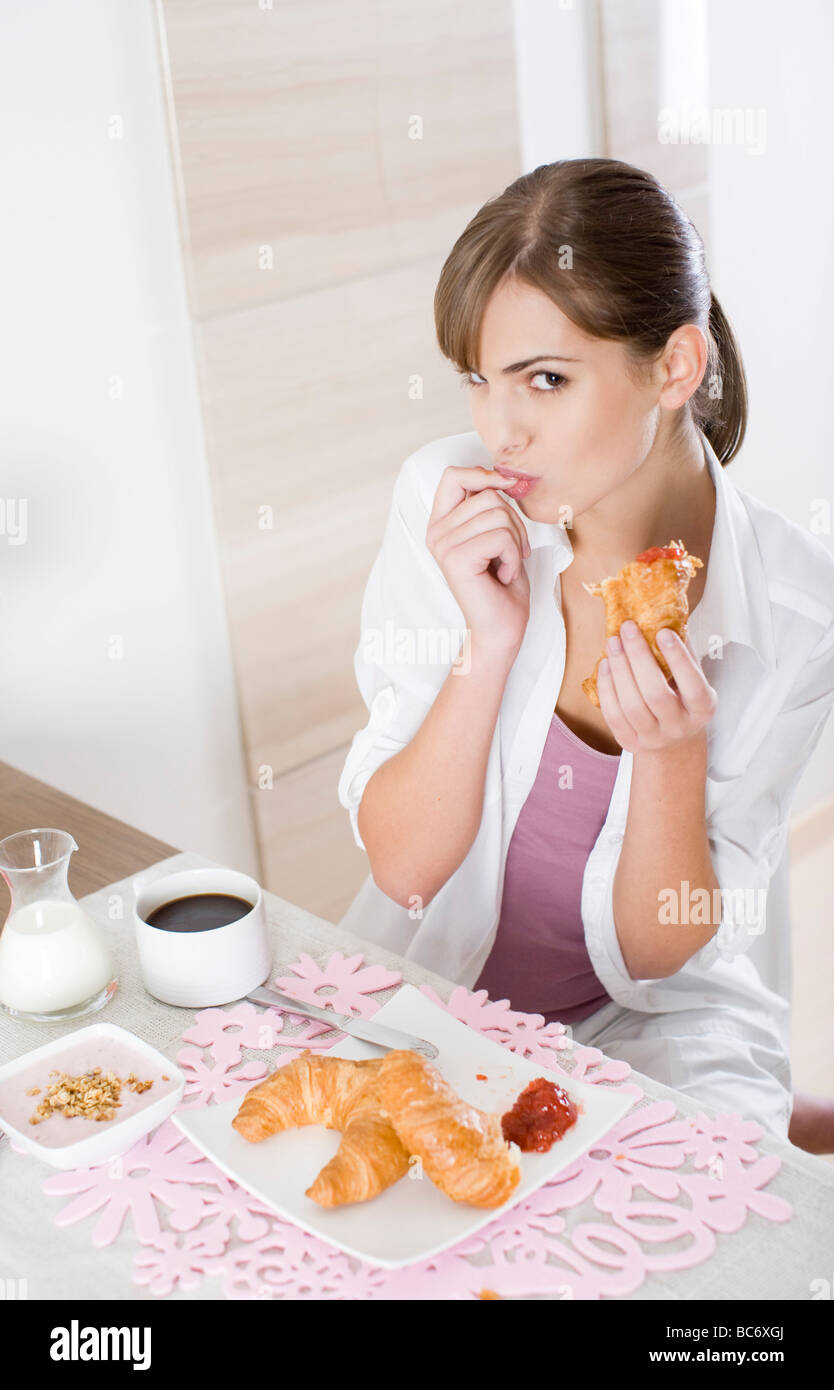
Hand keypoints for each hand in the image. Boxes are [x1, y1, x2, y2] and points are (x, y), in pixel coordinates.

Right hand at [426, 465, 530, 657]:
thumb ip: (491, 506)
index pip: (453, 475)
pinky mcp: (456, 559)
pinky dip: (515, 557)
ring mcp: (443, 545)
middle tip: (513, 551)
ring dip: (516, 541)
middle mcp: (436, 532)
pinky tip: (504, 575)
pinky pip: (502, 537)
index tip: (509, 487)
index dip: (484, 474)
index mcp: (441, 523)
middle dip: (514, 521)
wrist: (500, 630)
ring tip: (506, 565)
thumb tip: (507, 477)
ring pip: (498, 514)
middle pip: (487, 494)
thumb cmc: (502, 585)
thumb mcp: (497, 535)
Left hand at [596, 620, 716, 752]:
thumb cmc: (683, 699)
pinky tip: (605, 665)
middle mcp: (679, 726)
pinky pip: (613, 715)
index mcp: (702, 708)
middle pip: (655, 694)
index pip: (692, 685)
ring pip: (631, 705)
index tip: (663, 631)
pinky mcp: (630, 742)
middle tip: (627, 629)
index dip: (678, 658)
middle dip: (638, 657)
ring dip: (619, 670)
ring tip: (613, 643)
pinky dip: (606, 688)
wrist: (673, 741)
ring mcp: (654, 737)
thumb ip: (683, 652)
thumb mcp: (693, 678)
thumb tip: (667, 614)